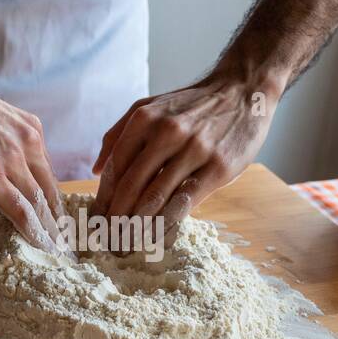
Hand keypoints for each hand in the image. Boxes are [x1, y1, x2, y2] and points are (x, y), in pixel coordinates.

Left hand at [92, 70, 278, 232]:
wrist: (242, 92)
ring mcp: (194, 151)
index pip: (115, 167)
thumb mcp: (150, 106)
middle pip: (131, 186)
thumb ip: (119, 134)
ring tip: (126, 246)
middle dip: (115, 219)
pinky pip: (185, 202)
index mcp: (145, 119)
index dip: (103, 199)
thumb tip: (95, 169)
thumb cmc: (191, 105)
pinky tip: (156, 238)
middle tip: (107, 242)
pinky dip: (167, 224)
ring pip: (156, 198)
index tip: (96, 221)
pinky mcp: (218, 168)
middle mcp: (167, 133)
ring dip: (136, 227)